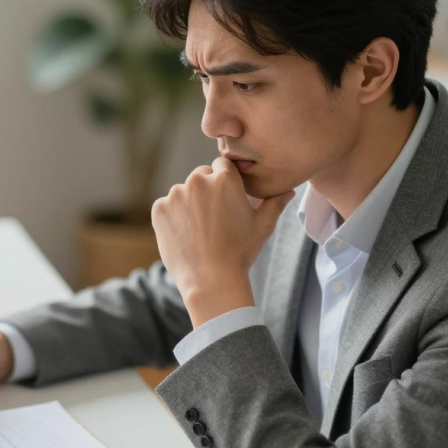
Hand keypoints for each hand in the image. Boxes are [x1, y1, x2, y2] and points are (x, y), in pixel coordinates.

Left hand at [151, 157, 294, 326]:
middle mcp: (198, 180)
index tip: (228, 201)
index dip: (226, 183)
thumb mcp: (263, 226)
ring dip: (189, 203)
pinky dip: (173, 217)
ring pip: (183, 192)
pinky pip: (167, 206)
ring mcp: (175, 194)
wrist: (210, 280)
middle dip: (207, 191)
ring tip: (201, 231)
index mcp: (224, 178)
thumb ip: (274, 202)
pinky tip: (186, 235)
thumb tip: (289, 190)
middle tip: (214, 220)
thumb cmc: (240, 252)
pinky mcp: (159, 209)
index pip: (222, 166)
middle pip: (201, 176)